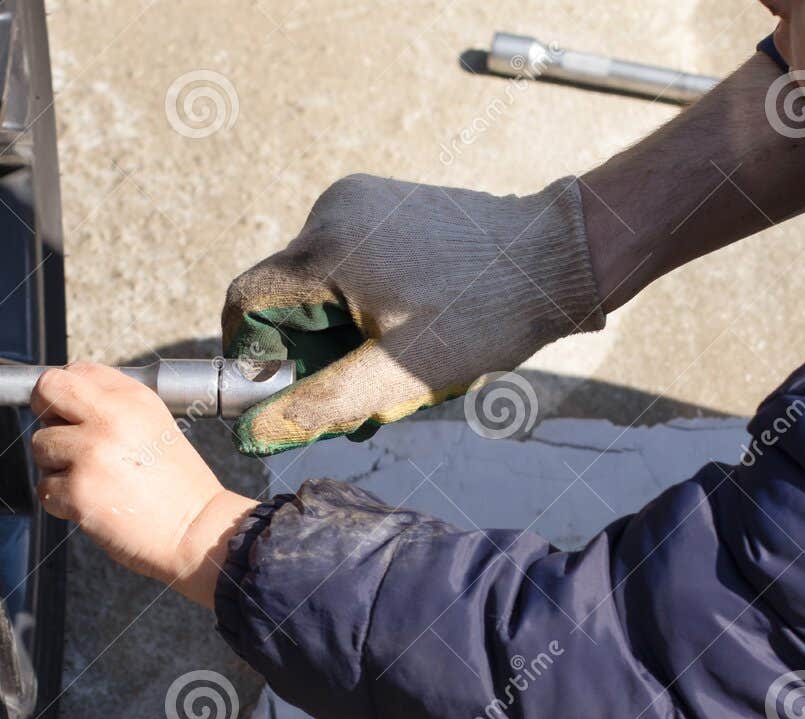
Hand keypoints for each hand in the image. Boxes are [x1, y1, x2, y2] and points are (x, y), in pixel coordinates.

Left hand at [30, 363, 255, 605]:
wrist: (195, 531)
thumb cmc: (175, 486)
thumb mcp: (153, 425)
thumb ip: (111, 406)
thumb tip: (61, 401)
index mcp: (131, 398)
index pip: (74, 371)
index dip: (63, 394)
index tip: (69, 413)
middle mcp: (110, 418)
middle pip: (46, 391)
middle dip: (44, 413)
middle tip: (62, 438)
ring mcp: (91, 453)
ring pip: (41, 445)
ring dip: (56, 467)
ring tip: (93, 481)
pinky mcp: (78, 490)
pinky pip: (44, 488)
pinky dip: (62, 501)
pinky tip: (92, 504)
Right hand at [222, 174, 603, 455]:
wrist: (557, 256)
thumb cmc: (483, 316)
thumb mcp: (397, 378)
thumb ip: (319, 405)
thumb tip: (252, 432)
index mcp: (325, 248)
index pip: (246, 302)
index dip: (253, 354)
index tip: (285, 390)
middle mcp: (331, 210)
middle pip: (284, 295)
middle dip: (311, 350)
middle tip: (362, 393)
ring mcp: (359, 200)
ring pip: (318, 283)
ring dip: (340, 331)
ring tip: (397, 360)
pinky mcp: (383, 202)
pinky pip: (347, 262)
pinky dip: (361, 303)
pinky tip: (407, 326)